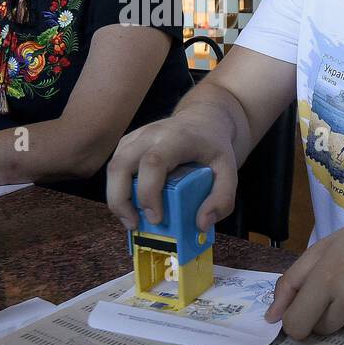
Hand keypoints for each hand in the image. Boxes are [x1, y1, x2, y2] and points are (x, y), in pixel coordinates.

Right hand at [105, 105, 238, 231]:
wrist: (203, 120)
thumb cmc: (213, 146)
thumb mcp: (230, 171)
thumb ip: (222, 199)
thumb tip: (201, 224)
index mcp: (176, 138)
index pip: (153, 163)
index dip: (148, 192)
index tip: (156, 219)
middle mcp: (151, 134)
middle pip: (121, 165)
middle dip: (121, 200)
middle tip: (134, 224)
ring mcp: (136, 137)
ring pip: (113, 167)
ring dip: (116, 198)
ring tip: (132, 220)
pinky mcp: (127, 143)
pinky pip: (115, 167)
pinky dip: (118, 189)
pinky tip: (132, 205)